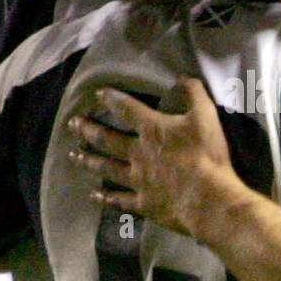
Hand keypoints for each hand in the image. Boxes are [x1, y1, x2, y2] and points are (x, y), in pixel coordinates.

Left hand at [67, 79, 243, 237]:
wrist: (208, 199)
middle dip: (88, 130)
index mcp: (152, 130)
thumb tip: (182, 77)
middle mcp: (138, 153)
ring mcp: (138, 180)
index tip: (97, 94)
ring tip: (74, 155)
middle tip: (72, 124)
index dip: (111, 99)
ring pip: (107, 168)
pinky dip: (105, 198)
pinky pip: (119, 200)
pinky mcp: (143, 204)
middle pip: (107, 139)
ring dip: (89, 160)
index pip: (127, 109)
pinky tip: (93, 195)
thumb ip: (194, 94)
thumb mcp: (206, 116)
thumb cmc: (207, 156)